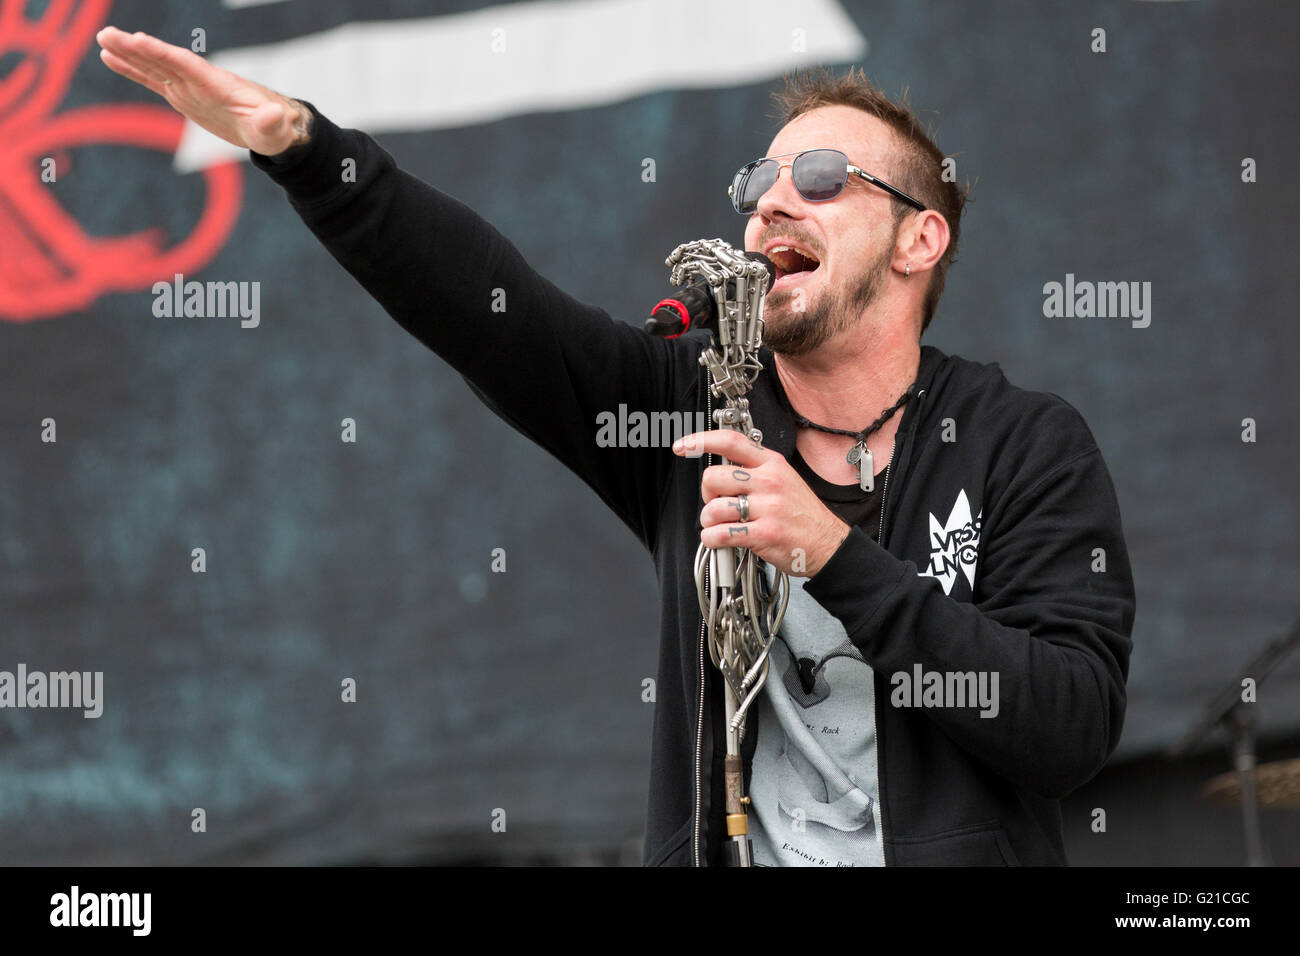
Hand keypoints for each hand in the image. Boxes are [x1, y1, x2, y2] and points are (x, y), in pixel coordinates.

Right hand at [96, 26, 309, 155]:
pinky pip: (154, 80)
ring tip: (102, 39)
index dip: (162, 53)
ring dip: (129, 54)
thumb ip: (271, 123)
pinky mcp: (184, 96)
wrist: (273, 127)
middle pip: (164, 60)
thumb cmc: (275, 130)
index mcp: (218, 85)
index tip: (138, 40)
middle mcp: (200, 80)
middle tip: (106, 34)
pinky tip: (110, 58)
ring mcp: (190, 87)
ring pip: (155, 66)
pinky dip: (133, 69)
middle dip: (137, 48)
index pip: (186, 64)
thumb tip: (275, 114)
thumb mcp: (275, 131)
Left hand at [672, 429, 850, 577]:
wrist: (828, 543)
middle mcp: (769, 482)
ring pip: (714, 508)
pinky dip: (712, 539)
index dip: (701, 440)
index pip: (731, 441)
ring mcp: (768, 508)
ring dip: (709, 521)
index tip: (683, 446)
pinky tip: (720, 539)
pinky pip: (721, 534)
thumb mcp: (785, 479)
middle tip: (717, 504)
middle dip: (707, 494)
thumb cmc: (803, 514)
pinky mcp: (764, 533)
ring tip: (720, 525)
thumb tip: (721, 469)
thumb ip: (754, 471)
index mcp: (772, 464)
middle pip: (713, 477)